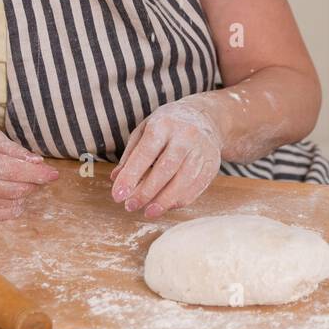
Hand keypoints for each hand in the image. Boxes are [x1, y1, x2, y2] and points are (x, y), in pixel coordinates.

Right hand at [0, 131, 57, 220]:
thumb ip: (14, 149)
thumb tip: (37, 161)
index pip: (13, 170)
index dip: (37, 173)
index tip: (54, 174)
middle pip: (15, 189)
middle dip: (34, 183)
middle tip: (38, 176)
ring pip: (10, 202)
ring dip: (24, 194)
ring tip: (22, 182)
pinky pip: (1, 214)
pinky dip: (13, 205)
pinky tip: (11, 195)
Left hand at [109, 102, 222, 217]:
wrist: (206, 117)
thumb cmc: (169, 125)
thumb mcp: (145, 129)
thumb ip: (131, 154)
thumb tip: (116, 179)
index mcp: (164, 124)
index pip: (145, 153)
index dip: (131, 176)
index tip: (118, 195)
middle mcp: (185, 135)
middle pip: (166, 169)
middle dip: (146, 192)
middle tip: (130, 206)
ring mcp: (201, 149)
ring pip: (183, 180)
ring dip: (164, 200)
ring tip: (148, 211)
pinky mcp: (212, 163)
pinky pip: (197, 186)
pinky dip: (180, 200)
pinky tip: (166, 205)